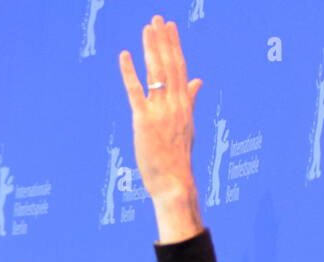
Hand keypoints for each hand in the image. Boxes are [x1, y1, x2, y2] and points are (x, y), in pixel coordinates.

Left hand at [118, 15, 203, 242]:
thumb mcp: (187, 124)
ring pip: (156, 72)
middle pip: (169, 65)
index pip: (180, 68)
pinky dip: (130, 72)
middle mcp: (175, 103)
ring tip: (147, 28)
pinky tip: (124, 55)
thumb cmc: (178, 156)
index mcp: (184, 104)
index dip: (174, 46)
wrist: (174, 181)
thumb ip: (191, 100)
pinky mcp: (144, 120)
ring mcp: (160, 111)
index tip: (170, 26)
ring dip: (151, 48)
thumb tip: (199, 81)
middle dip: (163, 40)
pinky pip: (135, 91)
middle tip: (156, 18)